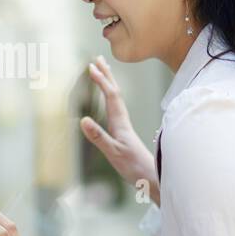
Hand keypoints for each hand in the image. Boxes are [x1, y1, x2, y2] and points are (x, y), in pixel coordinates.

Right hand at [80, 55, 159, 204]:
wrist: (151, 177)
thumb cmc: (133, 166)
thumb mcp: (112, 152)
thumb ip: (98, 137)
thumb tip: (83, 119)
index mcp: (120, 122)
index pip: (110, 95)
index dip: (101, 80)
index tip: (91, 66)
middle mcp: (123, 120)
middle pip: (115, 91)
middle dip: (106, 74)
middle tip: (97, 58)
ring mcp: (124, 125)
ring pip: (117, 98)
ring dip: (109, 83)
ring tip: (103, 71)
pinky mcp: (124, 132)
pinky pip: (116, 107)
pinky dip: (110, 96)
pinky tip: (109, 99)